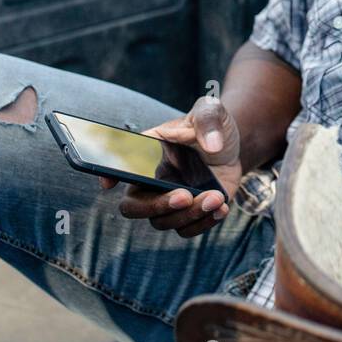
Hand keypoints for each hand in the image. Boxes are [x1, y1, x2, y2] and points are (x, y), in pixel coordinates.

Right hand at [97, 96, 240, 237]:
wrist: (233, 145)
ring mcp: (171, 200)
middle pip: (134, 207)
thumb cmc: (212, 126)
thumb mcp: (211, 111)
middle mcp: (153, 181)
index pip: (120, 167)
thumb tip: (212, 146)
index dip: (108, 176)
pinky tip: (221, 207)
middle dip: (157, 206)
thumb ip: (208, 120)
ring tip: (215, 198)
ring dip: (189, 215)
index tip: (108, 184)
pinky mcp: (191, 211)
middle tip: (185, 195)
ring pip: (164, 222)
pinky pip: (188, 229)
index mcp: (148, 155)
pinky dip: (204, 223)